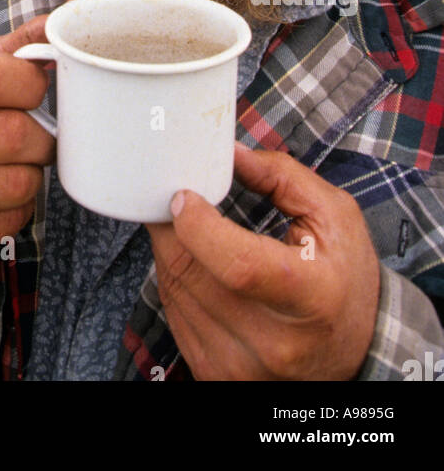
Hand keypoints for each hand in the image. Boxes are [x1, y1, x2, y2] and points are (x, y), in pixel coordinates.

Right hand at [0, 16, 54, 263]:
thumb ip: (24, 43)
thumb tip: (70, 15)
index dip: (32, 88)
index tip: (34, 92)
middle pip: (12, 136)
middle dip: (41, 140)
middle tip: (36, 137)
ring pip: (15, 185)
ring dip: (30, 178)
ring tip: (15, 165)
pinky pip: (4, 224)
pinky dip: (16, 211)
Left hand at [145, 142, 379, 379]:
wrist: (356, 352)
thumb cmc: (344, 279)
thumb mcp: (333, 216)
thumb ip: (280, 176)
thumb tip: (228, 153)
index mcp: (311, 296)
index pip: (239, 266)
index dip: (200, 227)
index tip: (185, 196)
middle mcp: (274, 342)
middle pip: (193, 273)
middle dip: (173, 225)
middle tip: (178, 198)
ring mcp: (240, 366)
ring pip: (174, 291)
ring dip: (172, 250)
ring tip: (195, 232)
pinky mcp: (215, 376)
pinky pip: (173, 314)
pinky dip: (176, 281)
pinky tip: (199, 267)